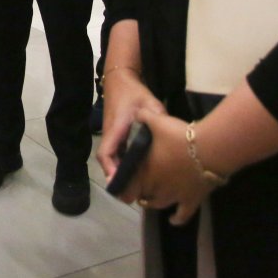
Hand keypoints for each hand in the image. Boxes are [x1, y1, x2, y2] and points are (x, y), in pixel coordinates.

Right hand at [97, 67, 163, 182]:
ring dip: (119, 173)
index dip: (111, 169)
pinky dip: (123, 165)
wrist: (120, 80)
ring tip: (133, 191)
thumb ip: (158, 120)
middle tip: (129, 197)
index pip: (107, 152)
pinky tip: (136, 174)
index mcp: (116, 128)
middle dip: (116, 178)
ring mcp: (112, 136)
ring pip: (112, 159)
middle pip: (108, 161)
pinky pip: (116, 154)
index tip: (118, 182)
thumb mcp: (149, 104)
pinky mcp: (116, 136)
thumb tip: (170, 137)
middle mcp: (111, 135)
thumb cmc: (134, 93)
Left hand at [129, 108, 212, 225]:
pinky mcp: (191, 201)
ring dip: (152, 202)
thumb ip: (143, 116)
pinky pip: (183, 215)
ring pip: (158, 204)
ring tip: (148, 200)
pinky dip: (177, 219)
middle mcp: (156, 186)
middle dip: (138, 191)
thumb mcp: (157, 120)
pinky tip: (173, 221)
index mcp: (144, 170)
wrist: (208, 150)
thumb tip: (136, 112)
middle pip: (141, 194)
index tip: (120, 180)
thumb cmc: (179, 135)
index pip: (126, 182)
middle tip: (137, 186)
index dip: (122, 182)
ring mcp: (173, 196)